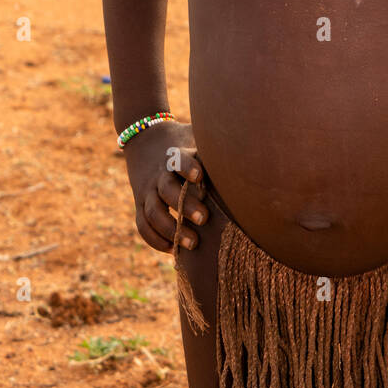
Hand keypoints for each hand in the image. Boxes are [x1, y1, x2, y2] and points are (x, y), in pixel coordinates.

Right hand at [122, 119, 209, 253]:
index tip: (199, 176)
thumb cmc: (184, 144)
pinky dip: (155, 239)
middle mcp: (159, 175)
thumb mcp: (196, 138)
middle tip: (204, 218)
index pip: (177, 159)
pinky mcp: (140, 205)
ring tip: (193, 243)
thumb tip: (247, 151)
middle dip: (184, 206)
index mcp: (174, 156)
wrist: (146, 140)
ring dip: (171, 229)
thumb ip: (214, 147)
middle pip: (167, 189)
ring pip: (153, 211)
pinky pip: (142, 225)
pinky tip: (173, 249)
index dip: (186, 166)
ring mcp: (147, 191)